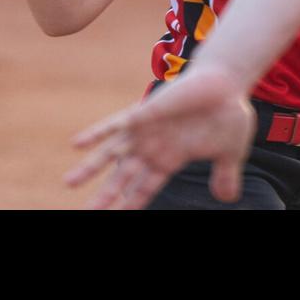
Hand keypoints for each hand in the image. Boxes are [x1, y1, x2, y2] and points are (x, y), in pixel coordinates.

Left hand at [66, 66, 255, 209]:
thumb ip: (225, 175)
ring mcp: (145, 131)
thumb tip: (229, 198)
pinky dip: (96, 134)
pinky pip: (115, 125)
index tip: (117, 216)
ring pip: (112, 154)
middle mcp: (153, 148)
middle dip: (106, 196)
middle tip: (89, 211)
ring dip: (91, 168)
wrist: (227, 84)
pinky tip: (77, 145)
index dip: (132, 203)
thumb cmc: (228, 116)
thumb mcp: (229, 153)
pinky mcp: (144, 112)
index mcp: (171, 160)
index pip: (146, 188)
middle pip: (123, 178)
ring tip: (69, 183)